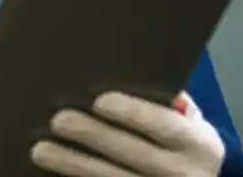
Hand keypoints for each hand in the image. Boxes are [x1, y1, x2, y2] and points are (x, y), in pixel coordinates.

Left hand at [31, 91, 224, 176]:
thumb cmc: (183, 147)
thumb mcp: (191, 126)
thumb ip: (169, 104)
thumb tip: (128, 75)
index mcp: (201, 146)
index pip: (165, 126)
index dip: (132, 112)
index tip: (100, 100)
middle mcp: (186, 175)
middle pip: (132, 154)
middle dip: (92, 135)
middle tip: (59, 119)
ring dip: (73, 164)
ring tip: (41, 149)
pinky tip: (54, 173)